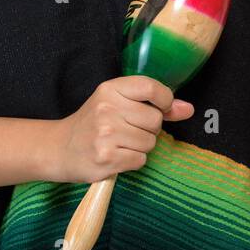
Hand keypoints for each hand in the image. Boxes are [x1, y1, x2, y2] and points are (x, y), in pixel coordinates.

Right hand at [48, 75, 193, 183]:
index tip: (161, 108)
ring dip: (141, 147)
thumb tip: (188, 109)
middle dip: (148, 129)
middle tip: (127, 130)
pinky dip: (132, 161)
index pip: (151, 88)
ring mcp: (105, 134)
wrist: (60, 149)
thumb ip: (156, 104)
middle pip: (155, 120)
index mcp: (110, 89)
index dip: (164, 100)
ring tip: (120, 144)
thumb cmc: (94, 124)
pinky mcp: (106, 158)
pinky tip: (116, 156)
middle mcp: (107, 108)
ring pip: (150, 142)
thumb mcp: (118, 104)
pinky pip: (140, 160)